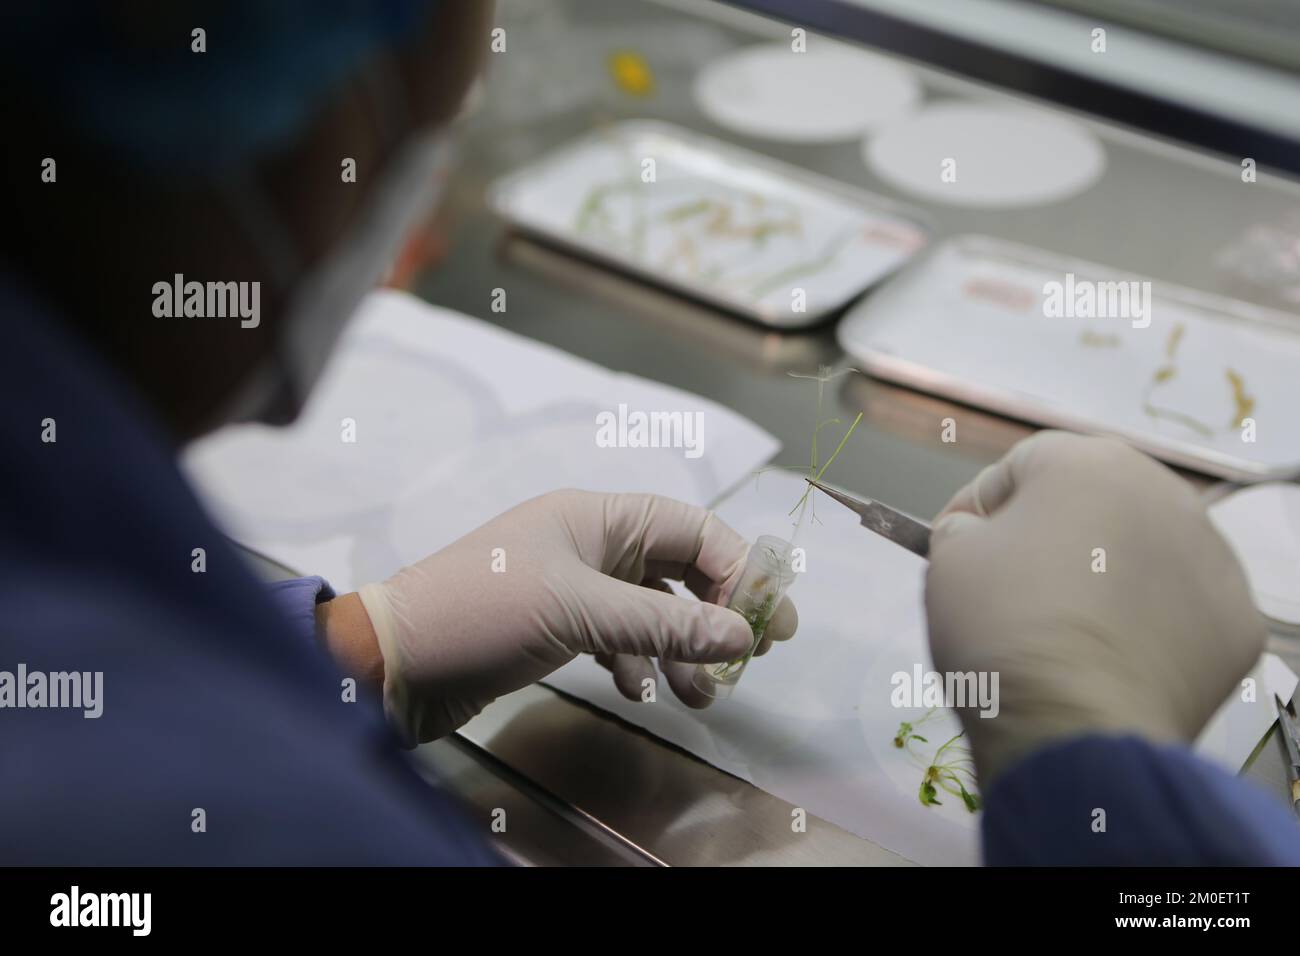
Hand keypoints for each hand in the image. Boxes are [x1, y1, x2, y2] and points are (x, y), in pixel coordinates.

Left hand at [331, 490, 796, 742]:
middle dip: (715, 612)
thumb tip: (742, 634)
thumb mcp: (579, 612)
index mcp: (596, 517)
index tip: (765, 617)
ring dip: (681, 648)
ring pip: (650, 610)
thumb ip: (664, 623)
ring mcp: (572, 586)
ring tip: (701, 695)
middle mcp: (590, 544)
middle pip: (677, 569)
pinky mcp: (555, 627)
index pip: (690, 528)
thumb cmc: (483, 612)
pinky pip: (618, 637)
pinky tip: (639, 688)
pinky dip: (637, 661)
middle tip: (753, 656)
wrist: (393, 662)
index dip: (735, 568)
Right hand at [924, 431, 1264, 785]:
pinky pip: (1179, 606)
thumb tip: (978, 534)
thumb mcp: (948, 560)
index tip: (958, 547)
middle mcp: (1162, 492)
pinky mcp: (1234, 618)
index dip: (978, 508)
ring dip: (1104, 573)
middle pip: (1091, 501)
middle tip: (1011, 587)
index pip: (1018, 467)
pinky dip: (1147, 622)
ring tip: (1063, 627)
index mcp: (1086, 462)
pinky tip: (1109, 655)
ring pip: (1142, 550)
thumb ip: (963, 528)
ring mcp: (1210, 556)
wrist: (1074, 729)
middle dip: (1051, 535)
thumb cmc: (1003, 628)